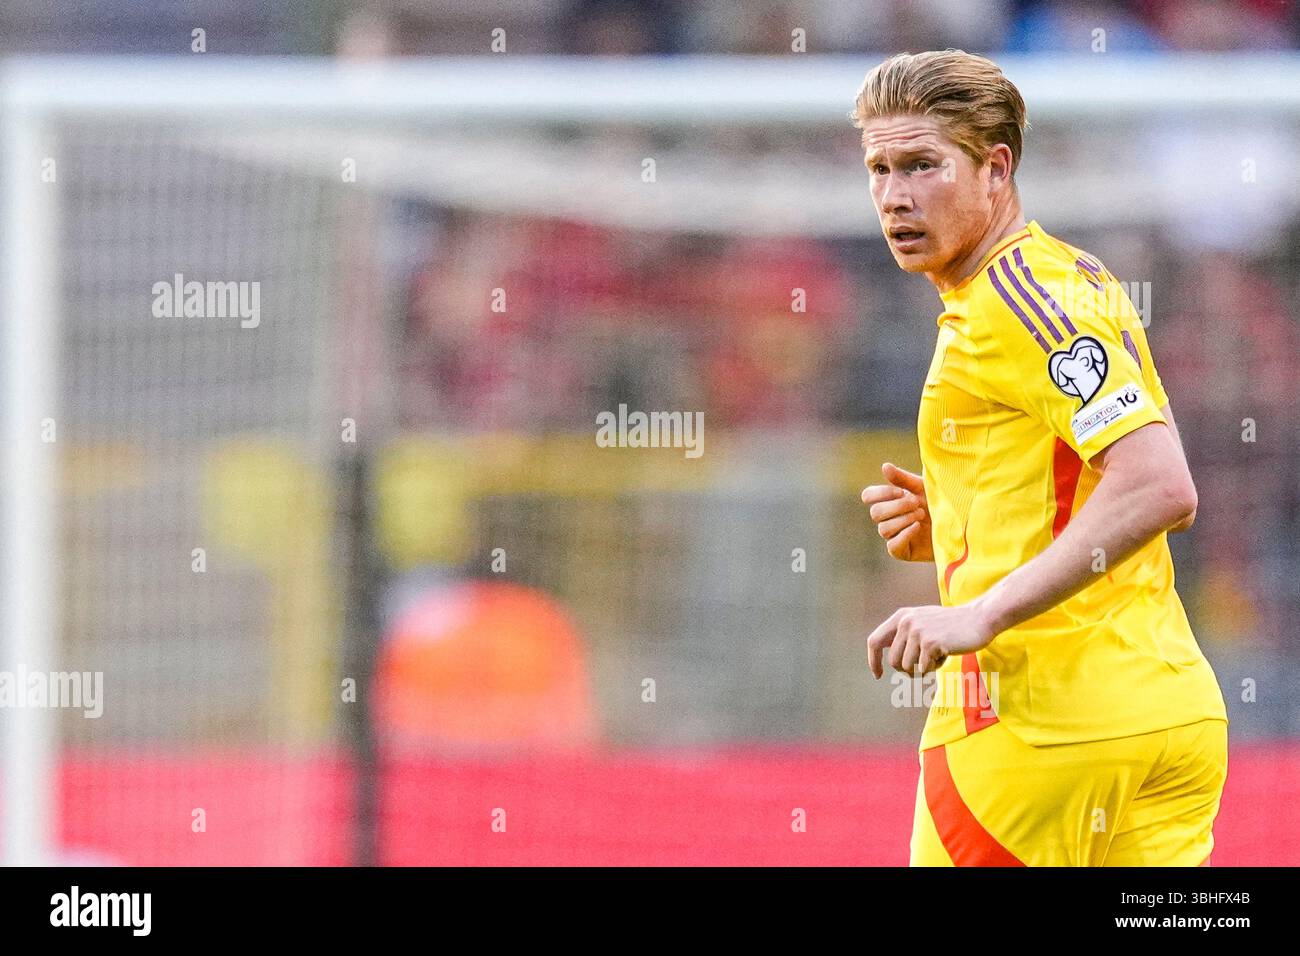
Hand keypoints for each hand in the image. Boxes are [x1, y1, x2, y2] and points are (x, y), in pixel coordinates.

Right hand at [861, 462, 932, 561]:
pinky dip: (904, 534)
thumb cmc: (942, 503)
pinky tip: (918, 527)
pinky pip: (892, 546)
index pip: (869, 496)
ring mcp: (895, 536)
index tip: (901, 491)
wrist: (962, 524)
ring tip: (921, 515)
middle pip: (875, 513)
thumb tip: (884, 466)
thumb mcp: (924, 488)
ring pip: (883, 529)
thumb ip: (904, 479)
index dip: (880, 494)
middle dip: (896, 507)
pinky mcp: (903, 552)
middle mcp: (889, 518)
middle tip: (917, 503)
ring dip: (902, 520)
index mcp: (891, 501)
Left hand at [866, 602, 995, 678]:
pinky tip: (946, 654)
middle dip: (907, 670)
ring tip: (937, 655)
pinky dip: (935, 667)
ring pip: (907, 667)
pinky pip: (924, 669)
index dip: (873, 661)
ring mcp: (918, 632)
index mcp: (901, 616)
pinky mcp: (930, 643)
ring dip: (923, 669)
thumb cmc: (951, 626)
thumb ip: (905, 635)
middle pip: (893, 661)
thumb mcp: (923, 622)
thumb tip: (890, 661)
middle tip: (924, 667)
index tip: (877, 675)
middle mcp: (906, 622)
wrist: (979, 619)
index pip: (874, 641)